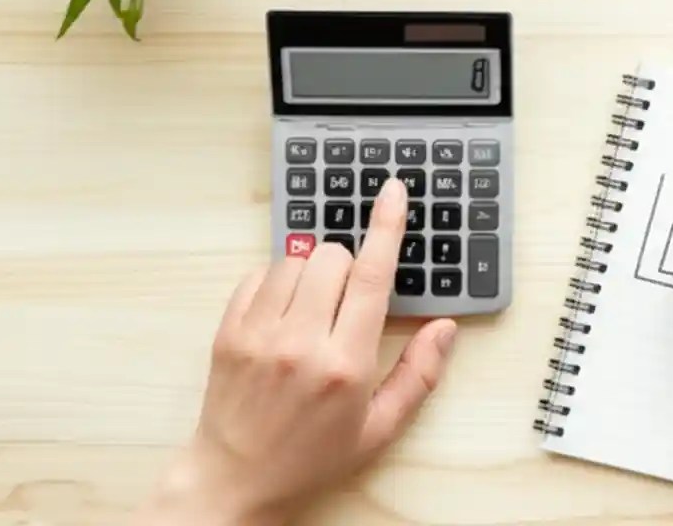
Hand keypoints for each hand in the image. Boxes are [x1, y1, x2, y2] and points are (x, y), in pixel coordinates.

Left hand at [137, 179, 457, 525]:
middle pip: (332, 257)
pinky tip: (284, 313)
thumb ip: (419, 375)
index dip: (387, 227)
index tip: (393, 193)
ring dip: (312, 273)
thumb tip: (444, 328)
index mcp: (346, 365)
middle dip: (348, 265)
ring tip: (314, 311)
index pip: (372, 276)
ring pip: (294, 260)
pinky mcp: (228, 332)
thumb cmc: (312, 458)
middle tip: (348, 301)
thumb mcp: (380, 428)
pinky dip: (277, 282)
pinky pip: (258, 275)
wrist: (235, 480)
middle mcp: (301, 343)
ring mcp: (259, 334)